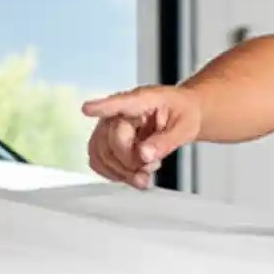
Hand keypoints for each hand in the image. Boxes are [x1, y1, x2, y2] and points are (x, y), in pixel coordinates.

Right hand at [82, 85, 201, 188]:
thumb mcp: (185, 127)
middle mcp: (120, 111)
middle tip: (151, 166)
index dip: (102, 107)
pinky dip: (116, 174)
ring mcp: (110, 126)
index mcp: (143, 100)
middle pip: (110, 140)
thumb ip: (165, 142)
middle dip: (130, 162)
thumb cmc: (183, 113)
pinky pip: (98, 161)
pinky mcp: (106, 141)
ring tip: (145, 172)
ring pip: (101, 154)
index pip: (119, 103)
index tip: (87, 109)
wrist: (183, 114)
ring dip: (123, 171)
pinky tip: (134, 174)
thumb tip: (144, 155)